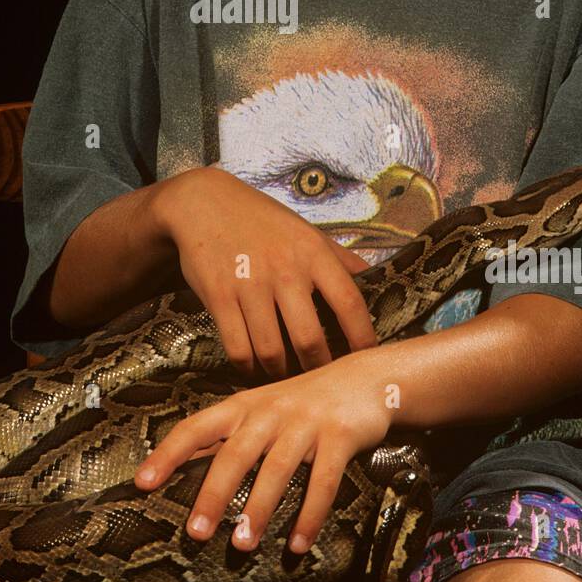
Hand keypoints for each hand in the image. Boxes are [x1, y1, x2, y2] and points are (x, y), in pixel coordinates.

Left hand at [133, 349, 390, 553]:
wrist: (366, 379)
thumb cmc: (304, 402)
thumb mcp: (261, 410)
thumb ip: (228, 436)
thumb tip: (184, 465)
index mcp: (243, 406)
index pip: (196, 427)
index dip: (168, 453)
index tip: (142, 483)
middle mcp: (270, 411)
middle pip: (234, 454)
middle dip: (213, 493)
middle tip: (195, 533)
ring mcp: (305, 422)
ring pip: (276, 470)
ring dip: (258, 510)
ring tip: (242, 545)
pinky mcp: (339, 436)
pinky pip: (323, 481)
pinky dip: (310, 515)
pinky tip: (298, 545)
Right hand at [151, 166, 377, 379]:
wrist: (204, 203)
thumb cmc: (263, 220)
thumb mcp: (306, 231)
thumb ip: (340, 258)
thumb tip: (378, 280)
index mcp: (313, 253)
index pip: (350, 303)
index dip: (362, 338)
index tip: (365, 359)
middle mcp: (285, 270)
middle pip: (309, 338)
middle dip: (317, 367)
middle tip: (319, 378)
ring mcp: (249, 284)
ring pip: (271, 350)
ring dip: (280, 372)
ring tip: (284, 375)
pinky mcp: (218, 296)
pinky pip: (237, 347)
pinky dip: (247, 366)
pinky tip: (253, 366)